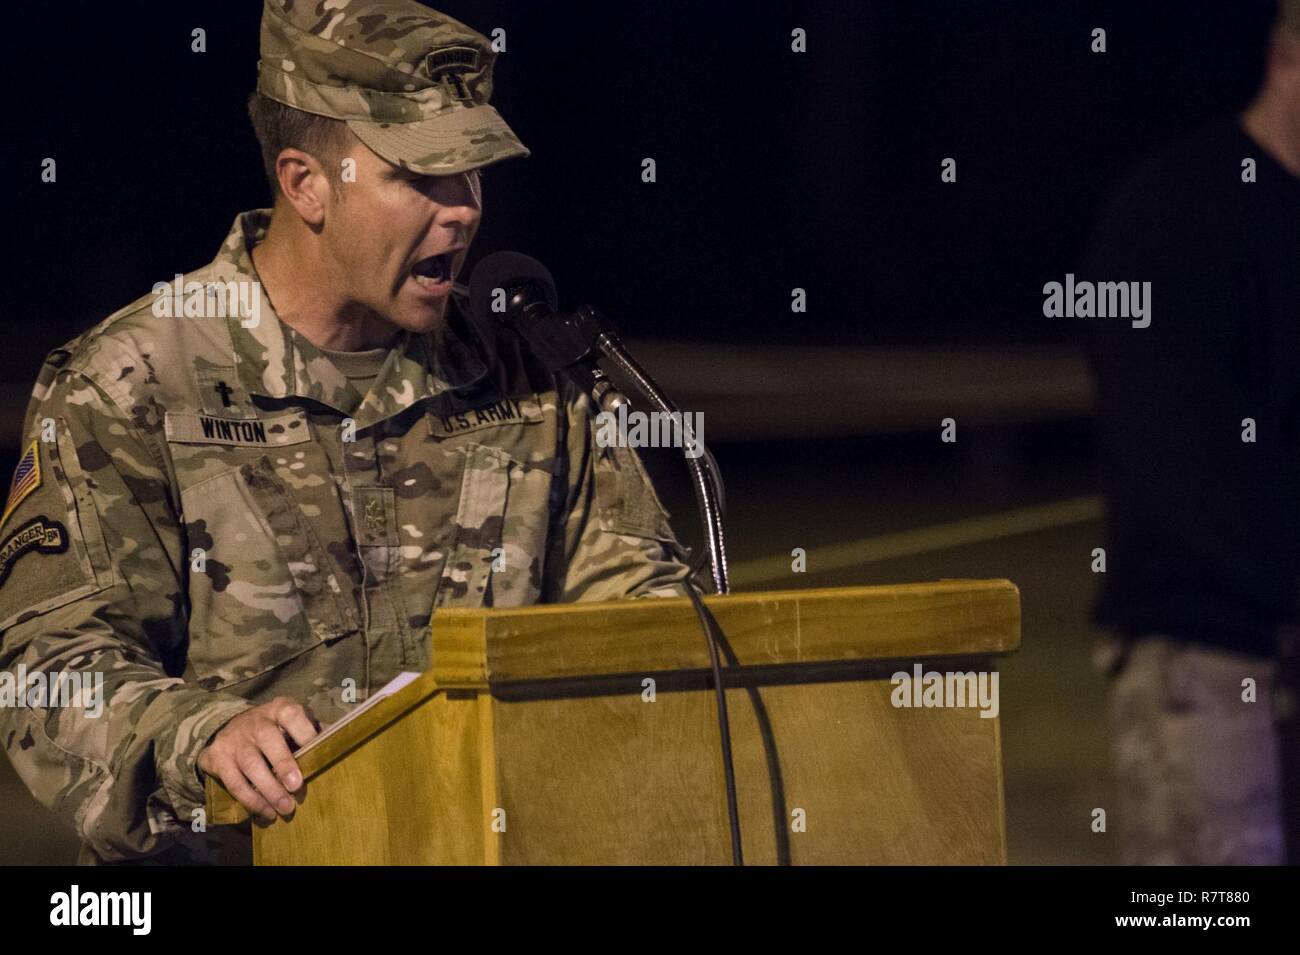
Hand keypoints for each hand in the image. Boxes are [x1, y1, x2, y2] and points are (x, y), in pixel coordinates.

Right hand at [197, 697, 318, 821]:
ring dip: (268, 789)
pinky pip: (234, 782)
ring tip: (285, 808)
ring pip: (250, 764)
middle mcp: (255, 721)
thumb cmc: (274, 729)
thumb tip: (336, 744)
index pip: (291, 714)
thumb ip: (310, 732)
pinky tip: (266, 812)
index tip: (316, 751)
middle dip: (283, 763)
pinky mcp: (219, 758)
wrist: (229, 730)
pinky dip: (251, 800)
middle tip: (296, 785)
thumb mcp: (292, 723)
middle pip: (268, 738)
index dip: (304, 732)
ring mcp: (235, 739)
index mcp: (279, 708)